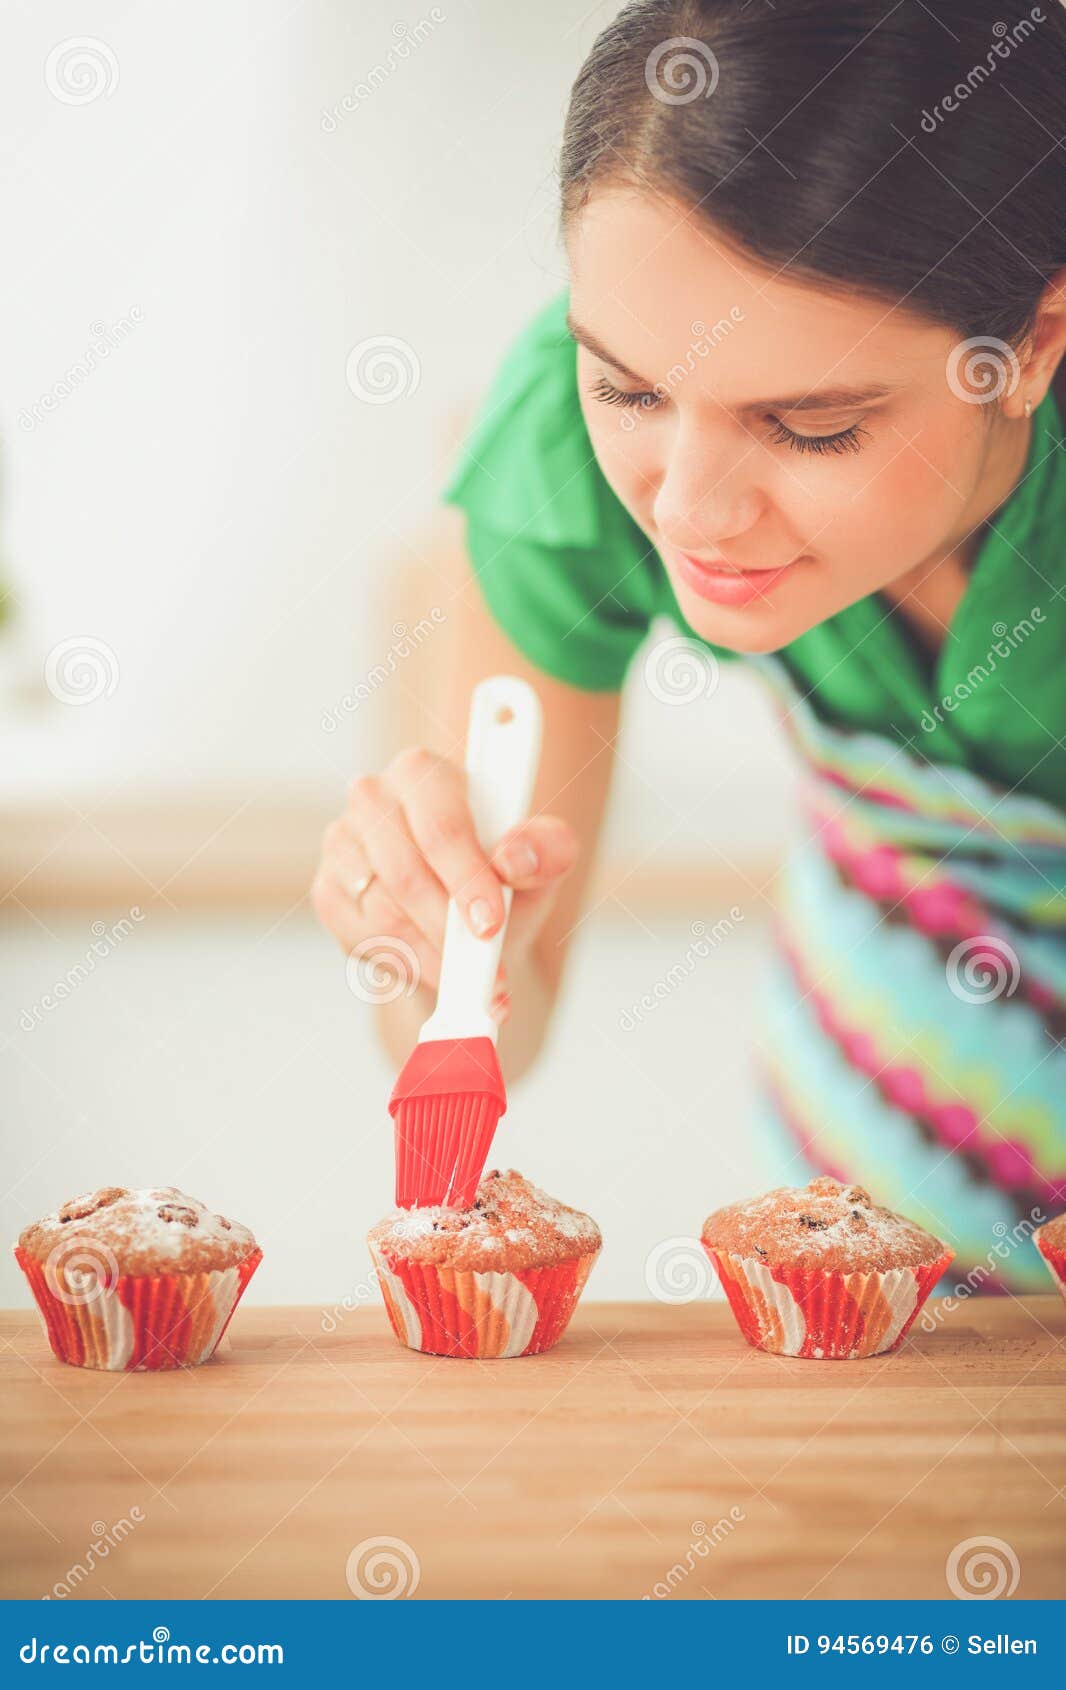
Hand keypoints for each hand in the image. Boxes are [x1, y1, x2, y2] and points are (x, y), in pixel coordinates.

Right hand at [311, 747, 578, 1019]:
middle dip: (448, 930)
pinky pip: (362, 937)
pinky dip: (405, 964)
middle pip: (405, 873)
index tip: (490, 924)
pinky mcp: (327, 889)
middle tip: (485, 967)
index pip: (439, 825)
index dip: (466, 878)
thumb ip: (546, 850)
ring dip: (432, 955)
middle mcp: (374, 797)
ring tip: (471, 976)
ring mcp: (343, 843)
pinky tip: (436, 968)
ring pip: (382, 912)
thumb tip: (517, 857)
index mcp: (426, 771)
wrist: (471, 925)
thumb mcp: (542, 863)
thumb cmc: (505, 879)